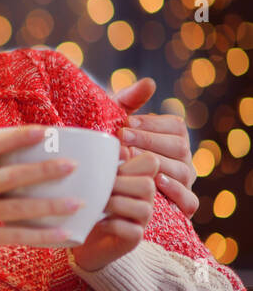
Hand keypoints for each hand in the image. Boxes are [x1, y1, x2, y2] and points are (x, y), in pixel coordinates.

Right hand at [0, 126, 85, 265]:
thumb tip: (29, 169)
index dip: (17, 138)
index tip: (44, 131)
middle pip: (8, 176)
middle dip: (42, 170)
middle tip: (72, 165)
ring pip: (15, 207)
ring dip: (49, 205)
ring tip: (76, 204)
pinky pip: (13, 235)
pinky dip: (40, 235)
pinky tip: (62, 235)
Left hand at [70, 152, 158, 270]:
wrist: (76, 233)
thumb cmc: (84, 198)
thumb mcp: (90, 176)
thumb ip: (103, 161)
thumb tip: (118, 145)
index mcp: (137, 177)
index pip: (152, 162)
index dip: (138, 159)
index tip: (118, 160)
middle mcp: (145, 198)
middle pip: (148, 184)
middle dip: (121, 183)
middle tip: (101, 186)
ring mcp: (140, 219)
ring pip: (144, 207)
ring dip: (116, 203)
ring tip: (97, 204)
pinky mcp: (133, 239)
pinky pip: (133, 230)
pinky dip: (113, 224)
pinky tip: (98, 221)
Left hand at [111, 76, 197, 216]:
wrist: (99, 189)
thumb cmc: (108, 152)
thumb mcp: (114, 123)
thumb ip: (129, 101)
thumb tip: (149, 82)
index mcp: (172, 139)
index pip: (175, 126)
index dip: (153, 124)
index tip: (126, 123)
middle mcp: (183, 161)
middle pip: (179, 147)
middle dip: (150, 141)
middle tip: (122, 138)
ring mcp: (184, 184)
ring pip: (184, 172)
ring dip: (158, 164)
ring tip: (132, 158)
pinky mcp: (181, 208)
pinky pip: (189, 201)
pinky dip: (176, 191)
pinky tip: (157, 180)